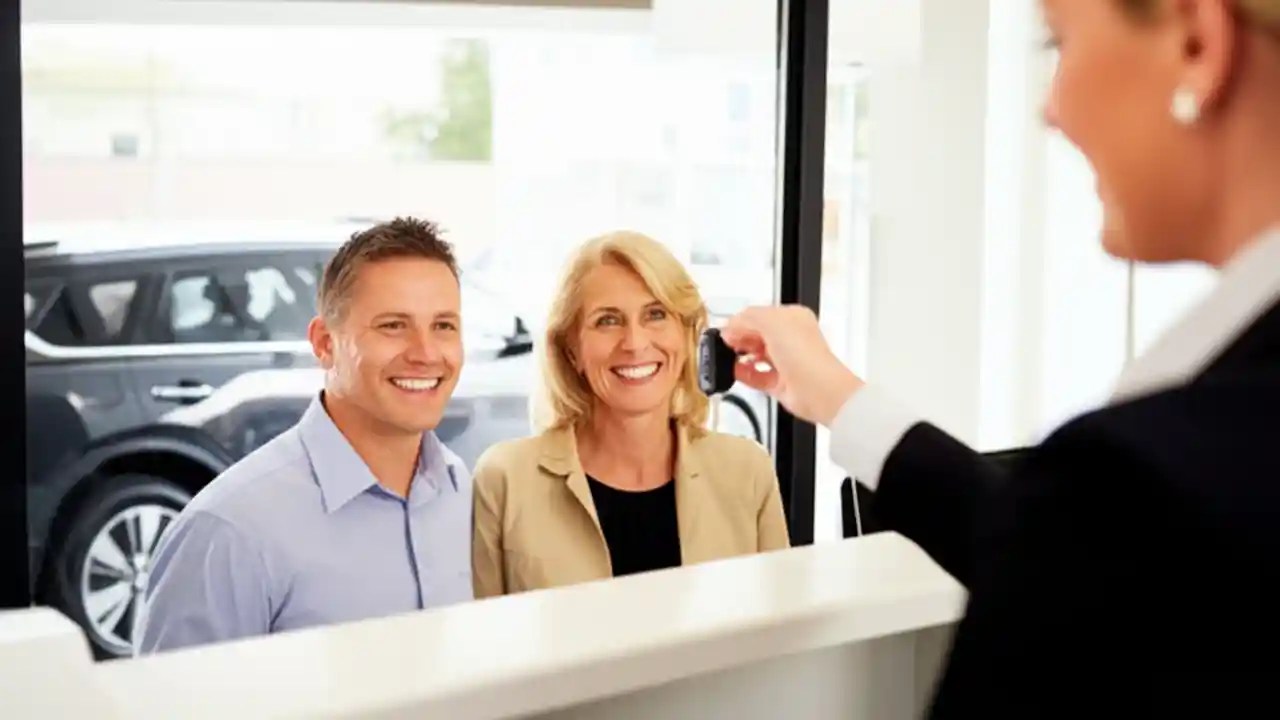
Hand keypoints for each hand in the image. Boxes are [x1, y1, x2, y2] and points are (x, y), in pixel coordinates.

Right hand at [721, 305, 864, 426]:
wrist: (817, 389)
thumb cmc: (805, 354)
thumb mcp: (771, 322)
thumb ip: (747, 318)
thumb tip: (731, 326)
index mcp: (793, 319)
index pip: (761, 315)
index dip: (741, 320)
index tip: (727, 327)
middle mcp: (791, 340)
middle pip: (757, 335)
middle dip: (739, 338)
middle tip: (726, 342)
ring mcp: (786, 362)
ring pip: (756, 356)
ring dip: (739, 356)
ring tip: (727, 355)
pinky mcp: (780, 384)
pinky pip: (755, 376)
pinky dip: (743, 373)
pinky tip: (734, 371)